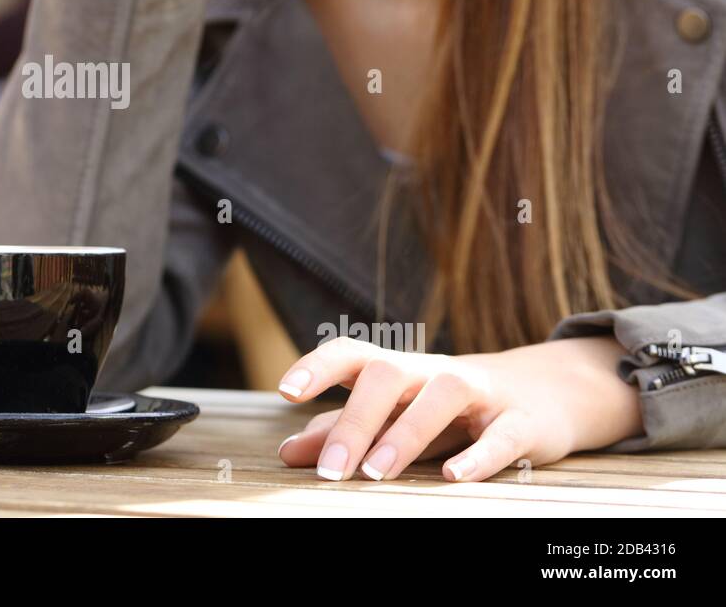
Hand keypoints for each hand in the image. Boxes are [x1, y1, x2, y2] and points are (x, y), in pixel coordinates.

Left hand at [276, 336, 642, 481]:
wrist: (546, 396)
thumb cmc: (451, 408)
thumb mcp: (397, 416)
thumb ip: (344, 432)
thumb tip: (287, 452)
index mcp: (400, 370)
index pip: (353, 354)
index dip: (318, 366)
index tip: (286, 391)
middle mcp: (434, 373)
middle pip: (388, 374)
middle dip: (355, 420)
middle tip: (330, 470)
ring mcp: (481, 393)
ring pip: (442, 395)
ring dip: (406, 432)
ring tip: (377, 472)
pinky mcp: (522, 423)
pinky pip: (501, 435)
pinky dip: (478, 455)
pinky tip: (452, 477)